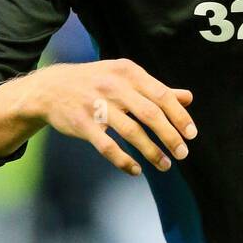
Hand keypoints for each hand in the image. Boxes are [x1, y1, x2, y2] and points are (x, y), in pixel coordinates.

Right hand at [29, 58, 195, 175]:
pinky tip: (135, 170)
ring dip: (151, 152)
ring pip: (131, 132)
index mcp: (128, 73)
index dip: (179, 116)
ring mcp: (96, 105)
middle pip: (150, 114)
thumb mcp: (124, 78)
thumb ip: (155, 89)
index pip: (161, 95)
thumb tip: (188, 98)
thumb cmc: (95, 83)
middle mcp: (114, 86)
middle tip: (183, 153)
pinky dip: (123, 161)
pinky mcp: (82, 124)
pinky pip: (108, 147)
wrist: (50, 88)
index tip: (191, 134)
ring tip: (165, 165)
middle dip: (170, 136)